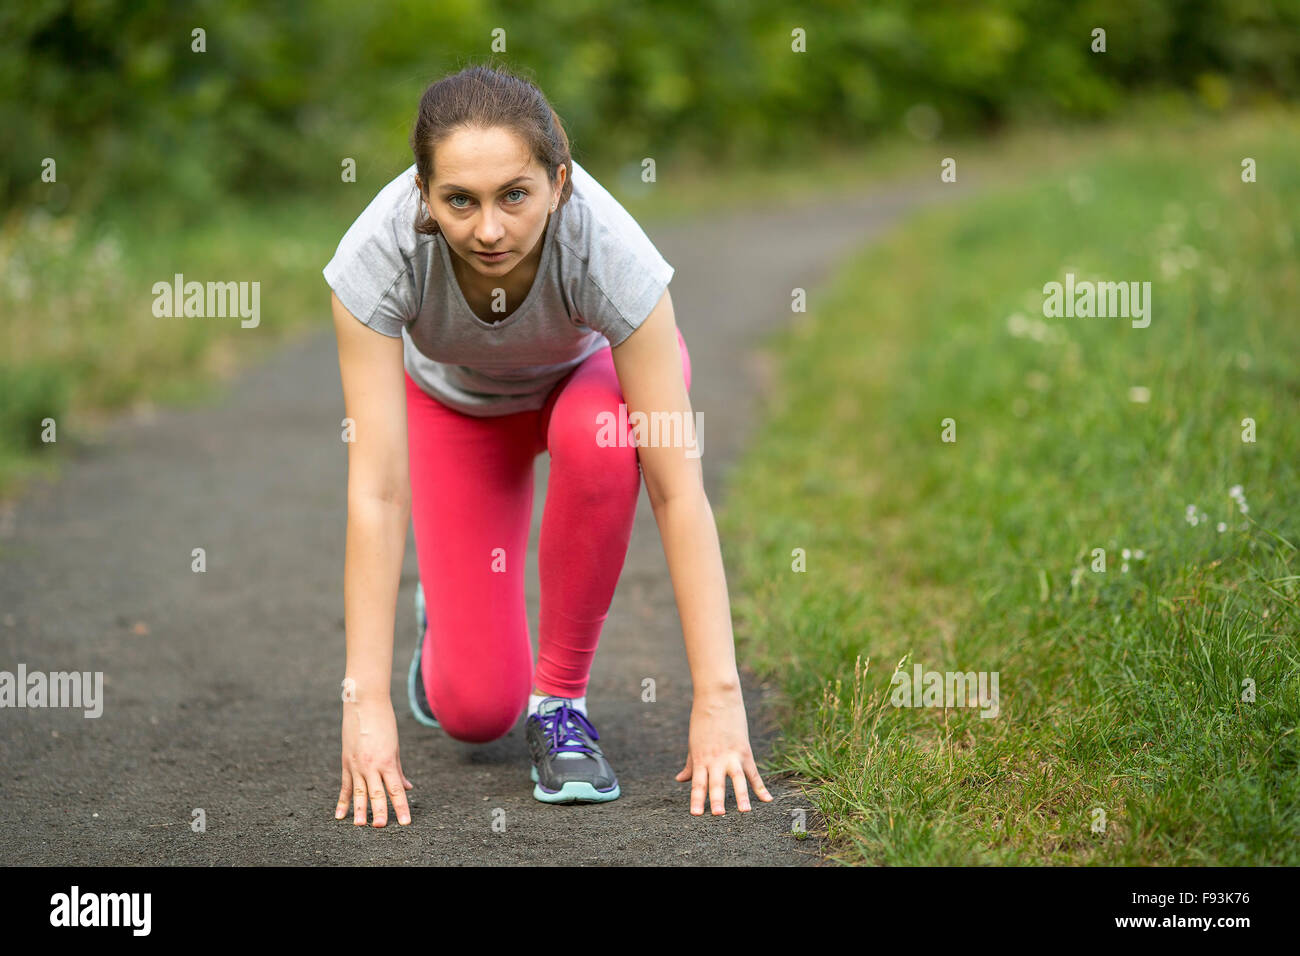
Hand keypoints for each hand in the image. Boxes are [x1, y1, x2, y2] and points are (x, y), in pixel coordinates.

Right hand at [337, 697, 413, 825]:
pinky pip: (345, 786)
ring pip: (358, 792)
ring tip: (361, 825)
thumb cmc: (385, 723)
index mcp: (387, 762)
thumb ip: (399, 770)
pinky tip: (340, 816)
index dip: (402, 807)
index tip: (405, 822)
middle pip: (377, 794)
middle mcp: (371, 766)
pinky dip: (342, 801)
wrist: (365, 704)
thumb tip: (408, 787)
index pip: (396, 790)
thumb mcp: (395, 747)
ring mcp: (357, 765)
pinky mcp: (346, 762)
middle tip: (381, 827)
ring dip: (360, 810)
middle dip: (380, 812)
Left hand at [675, 687, 772, 814]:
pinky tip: (767, 799)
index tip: (696, 814)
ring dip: (741, 795)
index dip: (697, 799)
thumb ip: (690, 764)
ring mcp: (731, 755)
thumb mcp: (693, 743)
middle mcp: (715, 759)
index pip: (698, 783)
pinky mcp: (744, 750)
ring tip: (744, 811)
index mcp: (700, 759)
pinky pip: (753, 772)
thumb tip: (680, 780)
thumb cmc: (702, 720)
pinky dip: (760, 787)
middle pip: (716, 782)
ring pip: (736, 778)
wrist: (716, 697)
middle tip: (718, 814)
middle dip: (716, 799)